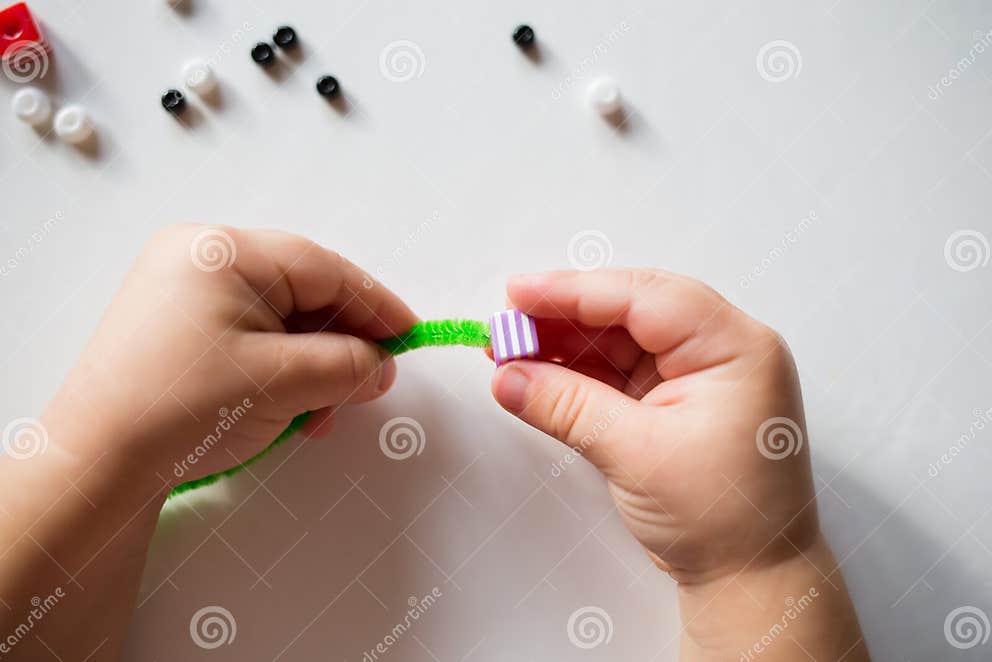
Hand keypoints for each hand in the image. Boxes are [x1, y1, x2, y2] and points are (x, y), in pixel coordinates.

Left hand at [42, 223, 416, 487]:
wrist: (97, 464)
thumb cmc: (183, 409)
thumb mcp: (283, 382)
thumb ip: (347, 366)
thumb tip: (382, 366)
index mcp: (221, 251)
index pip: (322, 268)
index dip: (374, 303)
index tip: (409, 335)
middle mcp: (199, 258)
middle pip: (300, 291)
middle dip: (340, 341)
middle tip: (370, 379)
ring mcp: (182, 290)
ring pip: (277, 318)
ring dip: (311, 363)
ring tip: (323, 410)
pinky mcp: (176, 326)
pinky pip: (248, 335)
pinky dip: (278, 368)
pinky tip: (291, 407)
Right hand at [491, 269, 867, 660]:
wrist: (752, 577)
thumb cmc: (722, 519)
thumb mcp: (636, 455)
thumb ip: (567, 406)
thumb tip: (508, 376)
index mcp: (735, 348)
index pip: (646, 297)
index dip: (576, 290)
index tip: (518, 294)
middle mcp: (722, 349)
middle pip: (632, 310)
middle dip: (566, 315)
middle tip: (506, 324)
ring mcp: (701, 373)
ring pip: (623, 337)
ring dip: (568, 342)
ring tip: (511, 350)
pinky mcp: (680, 398)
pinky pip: (623, 368)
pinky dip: (582, 370)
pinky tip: (541, 372)